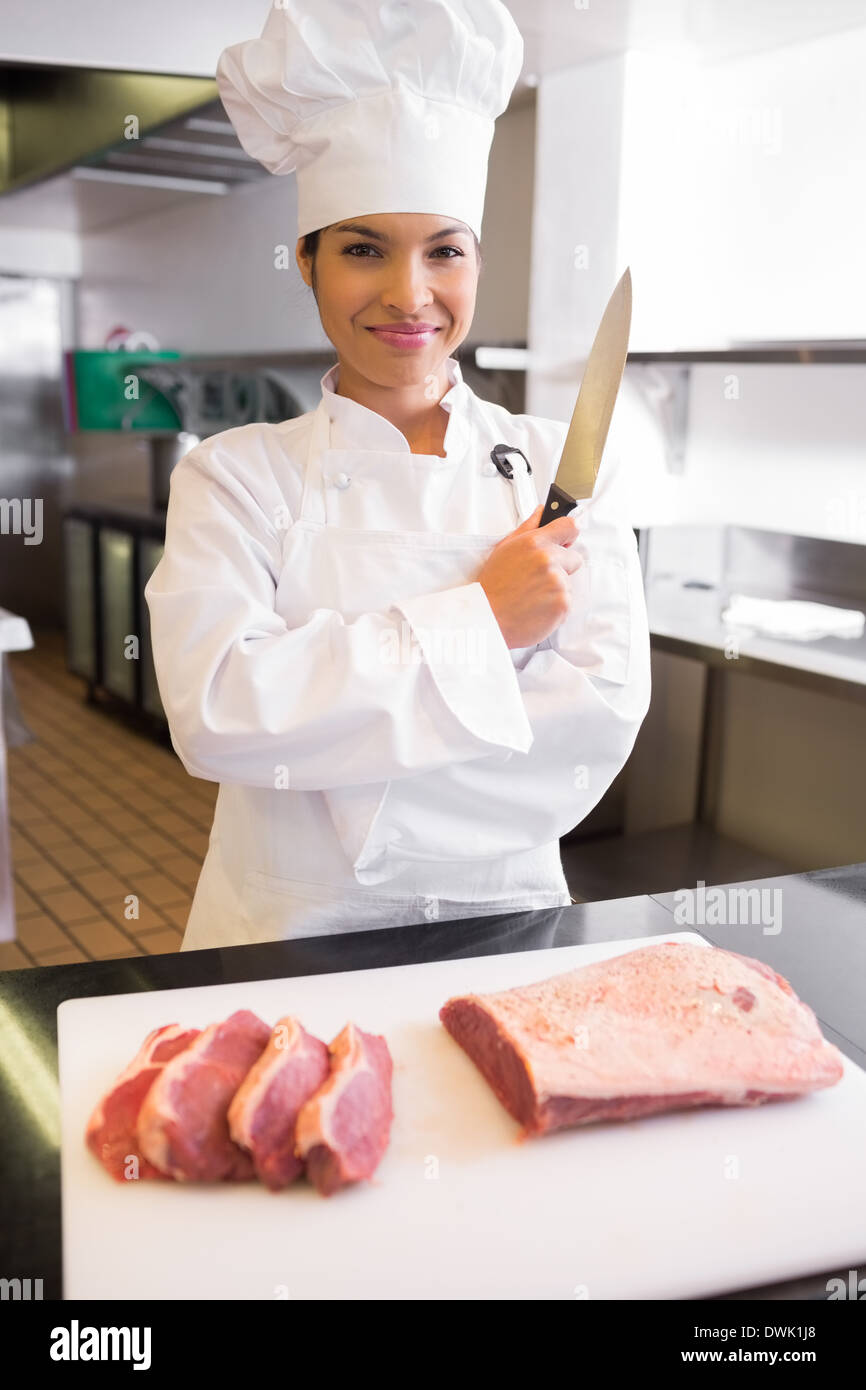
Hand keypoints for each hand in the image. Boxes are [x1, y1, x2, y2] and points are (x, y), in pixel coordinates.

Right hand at [477, 503, 582, 649]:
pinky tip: (536, 608)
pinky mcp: (563, 604)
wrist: (487, 618)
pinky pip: (568, 603)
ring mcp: (558, 582)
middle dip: (561, 567)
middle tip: (537, 579)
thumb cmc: (492, 586)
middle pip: (574, 558)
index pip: (569, 526)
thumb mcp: (504, 549)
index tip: (564, 541)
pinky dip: (555, 608)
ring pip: (569, 583)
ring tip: (532, 596)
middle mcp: (548, 560)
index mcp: (535, 542)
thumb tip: (541, 513)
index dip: (568, 535)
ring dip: (556, 590)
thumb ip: (527, 528)